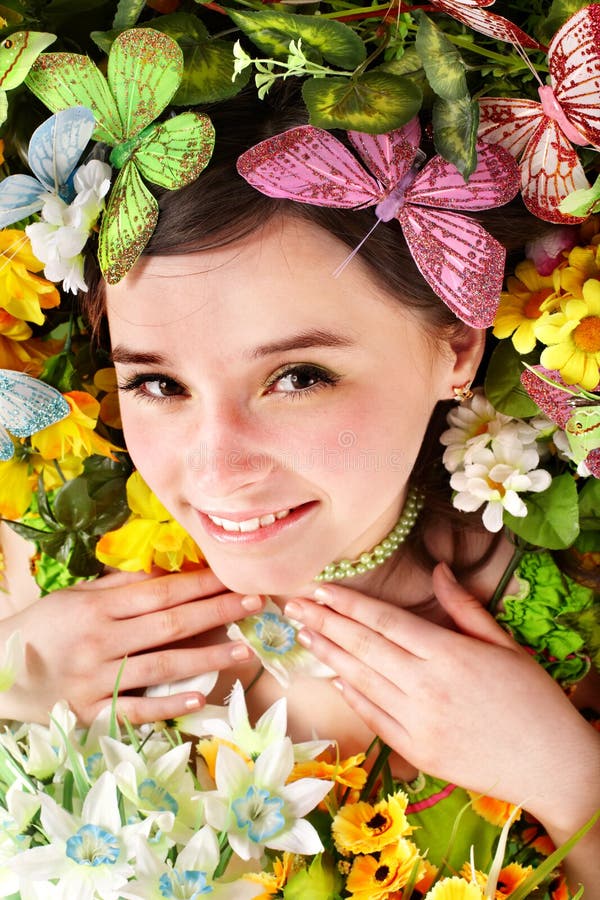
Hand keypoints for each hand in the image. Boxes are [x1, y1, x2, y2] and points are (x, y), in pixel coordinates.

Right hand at [0, 567, 262, 724]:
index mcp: (97, 606)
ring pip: (161, 666)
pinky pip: (136, 709)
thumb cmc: (44, 627)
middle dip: (218, 612)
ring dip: (208, 658)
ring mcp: (95, 679)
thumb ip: (120, 587)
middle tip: (257, 603)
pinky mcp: (90, 713)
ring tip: (245, 649)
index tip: (235, 576)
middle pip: (170, 625)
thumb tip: (168, 572)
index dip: (202, 584)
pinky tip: (200, 696)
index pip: (161, 592)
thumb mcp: (76, 596)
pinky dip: (168, 704)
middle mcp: (99, 641)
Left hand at [284, 563, 599, 834]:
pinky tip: (332, 676)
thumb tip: (437, 570)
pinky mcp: (416, 752)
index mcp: (451, 655)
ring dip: (328, 655)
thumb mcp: (505, 645)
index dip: (348, 603)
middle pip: (364, 648)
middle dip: (325, 623)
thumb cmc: (534, 700)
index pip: (385, 622)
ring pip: (361, 681)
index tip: (319, 588)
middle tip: (293, 606)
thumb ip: (464, 608)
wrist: (553, 767)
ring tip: (302, 634)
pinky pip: (373, 718)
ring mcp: (419, 723)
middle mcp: (428, 687)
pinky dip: (350, 695)